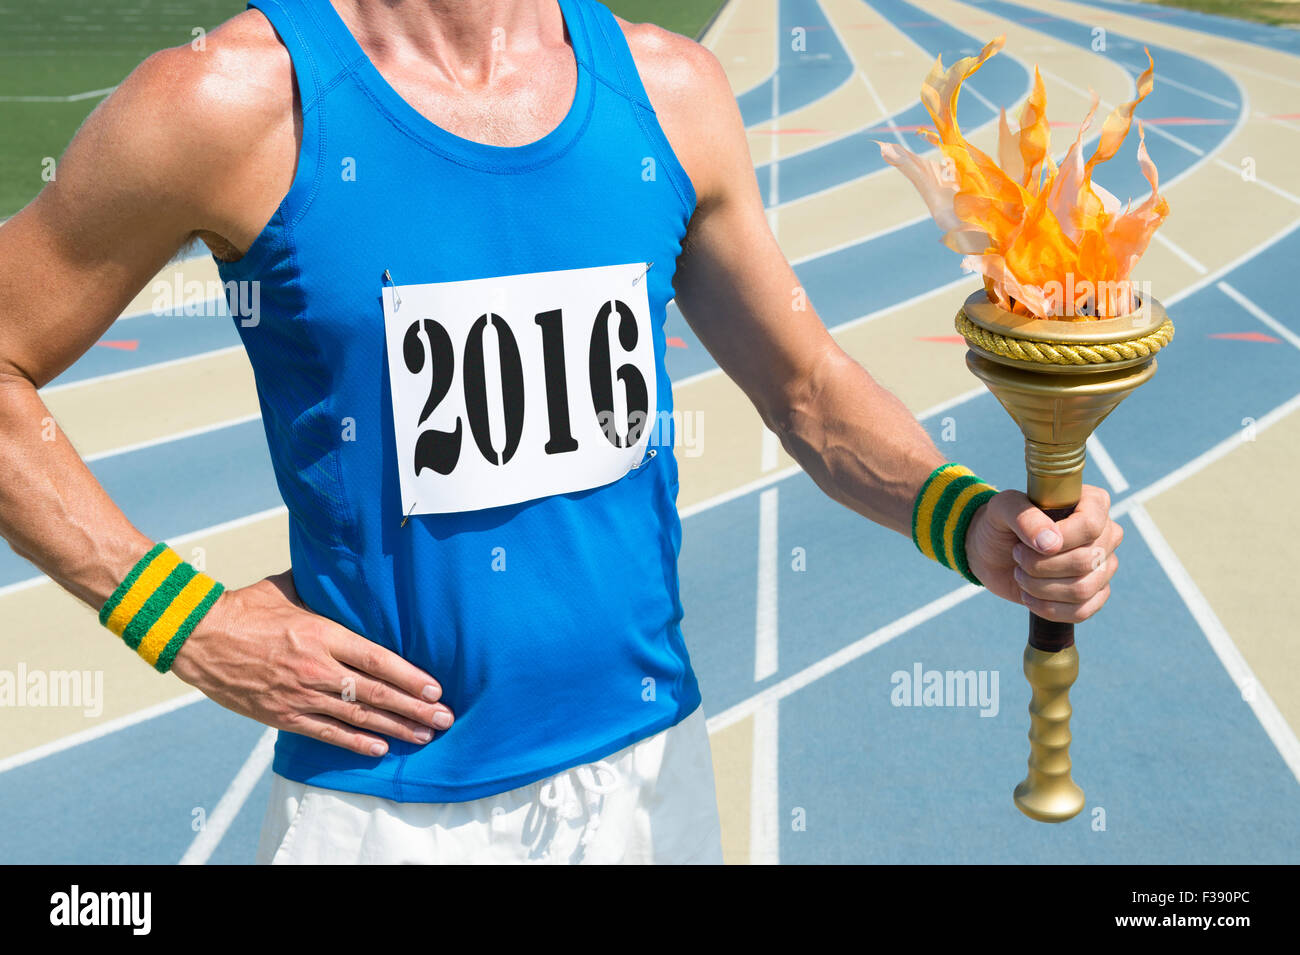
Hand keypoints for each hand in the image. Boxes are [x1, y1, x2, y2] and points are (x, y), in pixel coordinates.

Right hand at [170, 570, 452, 755]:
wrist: (197, 637)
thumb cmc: (246, 607)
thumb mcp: (290, 588)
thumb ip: (325, 586)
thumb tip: (351, 569)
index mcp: (322, 633)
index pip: (377, 660)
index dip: (410, 677)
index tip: (436, 688)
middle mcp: (315, 667)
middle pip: (376, 694)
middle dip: (414, 708)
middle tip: (444, 718)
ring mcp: (299, 694)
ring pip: (357, 718)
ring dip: (395, 728)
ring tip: (425, 735)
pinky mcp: (282, 715)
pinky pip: (326, 734)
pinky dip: (356, 743)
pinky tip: (381, 749)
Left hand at [964, 484, 1121, 622]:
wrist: (992, 553)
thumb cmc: (1001, 523)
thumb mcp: (1003, 508)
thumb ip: (1025, 517)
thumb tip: (1051, 543)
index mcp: (1093, 503)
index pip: (1090, 525)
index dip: (1059, 539)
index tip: (1027, 543)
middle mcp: (1106, 534)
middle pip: (1086, 561)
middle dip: (1040, 565)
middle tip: (1018, 556)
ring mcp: (1103, 566)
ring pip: (1082, 589)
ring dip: (1040, 587)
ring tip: (1021, 574)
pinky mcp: (1094, 593)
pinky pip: (1082, 611)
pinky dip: (1048, 608)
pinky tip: (1029, 596)